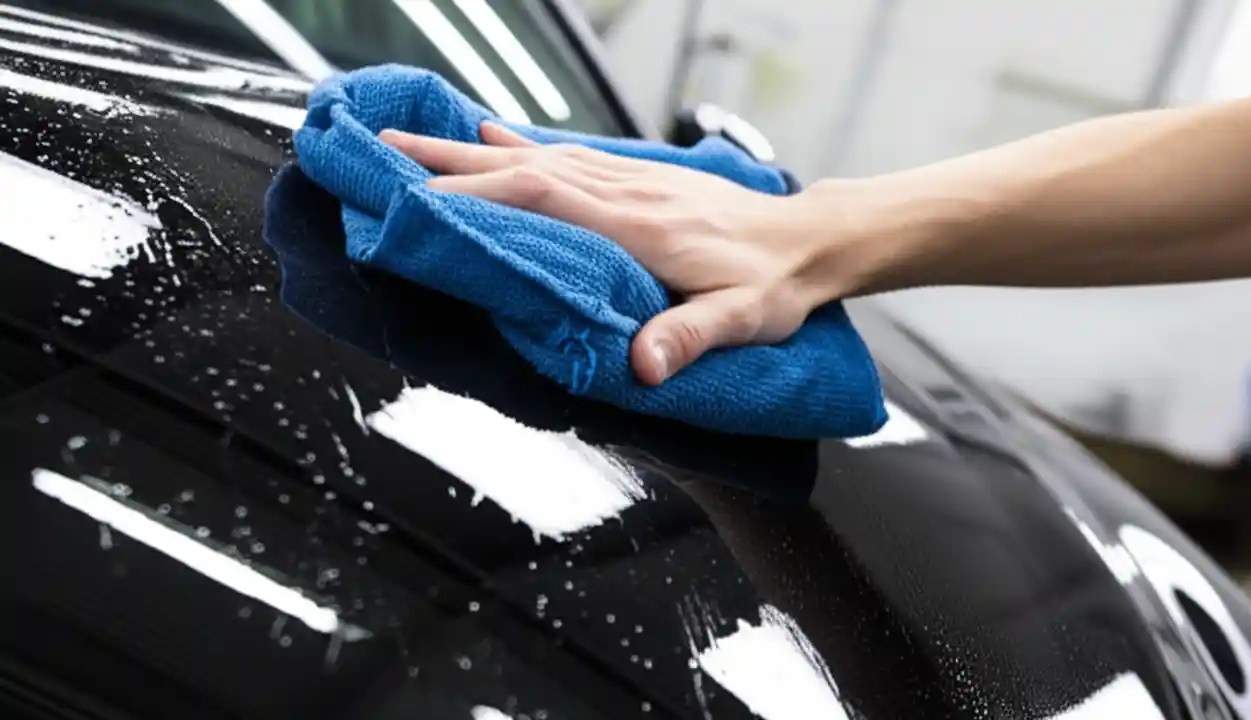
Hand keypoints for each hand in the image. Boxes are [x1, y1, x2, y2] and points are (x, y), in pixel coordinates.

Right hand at [381, 123, 834, 384]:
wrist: (809, 241)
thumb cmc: (772, 284)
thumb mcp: (741, 319)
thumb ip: (689, 337)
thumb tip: (642, 365)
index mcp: (639, 225)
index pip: (541, 197)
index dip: (476, 193)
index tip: (416, 196)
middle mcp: (624, 192)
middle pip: (521, 166)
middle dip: (447, 161)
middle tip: (380, 153)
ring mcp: (628, 180)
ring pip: (535, 155)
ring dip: (470, 150)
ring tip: (411, 143)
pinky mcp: (635, 180)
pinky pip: (565, 155)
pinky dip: (519, 145)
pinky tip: (491, 138)